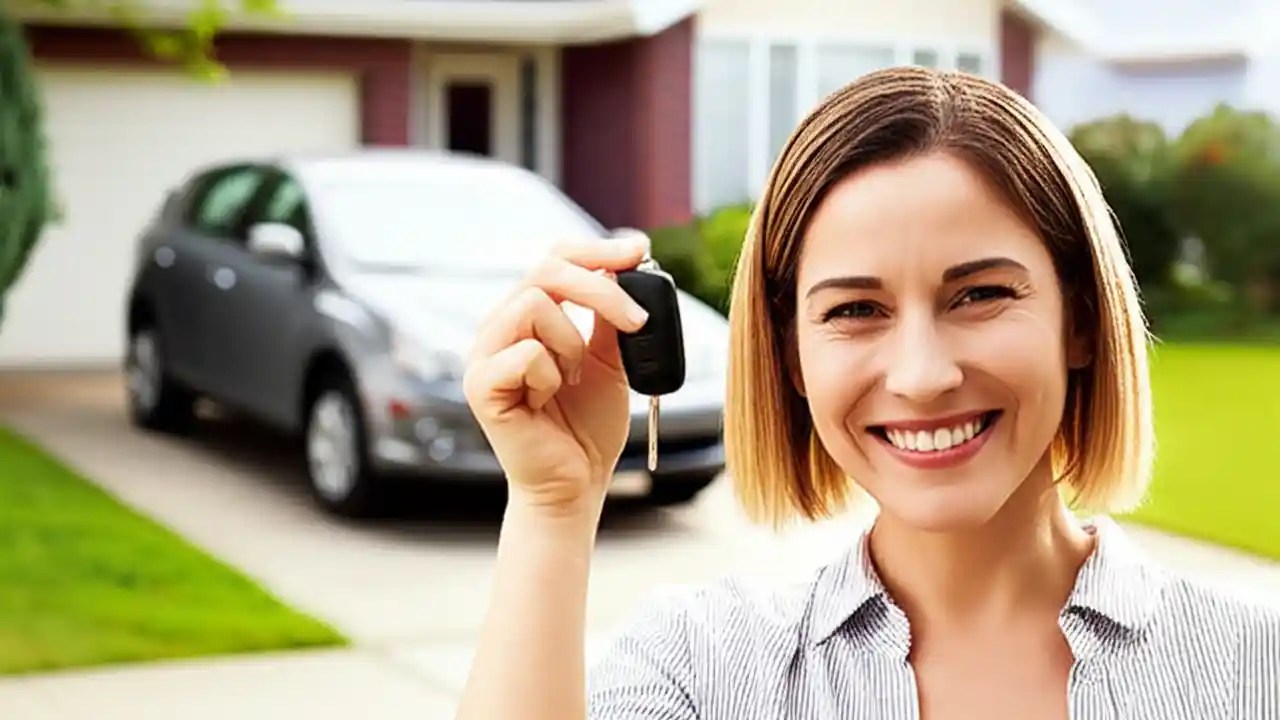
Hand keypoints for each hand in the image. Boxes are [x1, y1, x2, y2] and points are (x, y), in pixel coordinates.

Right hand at [463, 236, 650, 513]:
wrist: (575, 483)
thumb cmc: (588, 425)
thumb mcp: (610, 359)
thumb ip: (611, 316)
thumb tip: (630, 267)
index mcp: (527, 315)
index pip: (554, 258)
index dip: (597, 249)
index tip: (640, 251)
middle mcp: (500, 326)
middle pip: (545, 269)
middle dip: (600, 289)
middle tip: (637, 321)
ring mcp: (484, 354)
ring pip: (534, 305)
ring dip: (571, 344)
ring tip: (573, 380)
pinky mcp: (479, 385)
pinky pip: (526, 354)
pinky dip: (551, 375)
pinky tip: (547, 400)